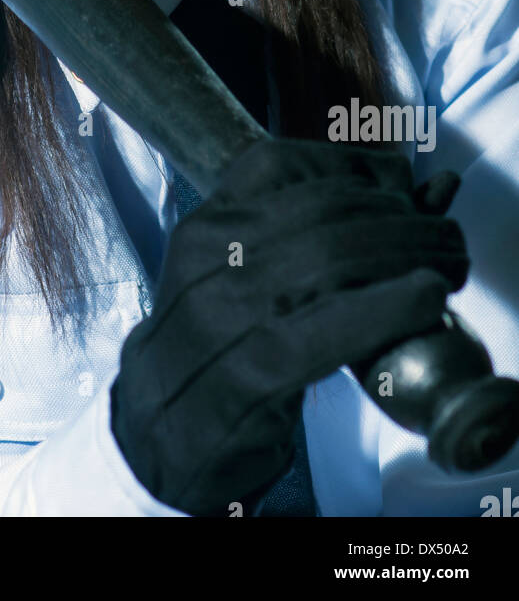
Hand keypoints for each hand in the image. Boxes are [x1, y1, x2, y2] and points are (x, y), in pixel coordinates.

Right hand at [109, 137, 468, 516]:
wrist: (156, 436)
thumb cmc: (213, 353)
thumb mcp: (229, 276)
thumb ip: (294, 235)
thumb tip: (400, 188)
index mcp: (202, 228)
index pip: (279, 164)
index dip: (348, 166)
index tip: (395, 186)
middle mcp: (206, 261)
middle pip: (320, 210)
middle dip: (396, 215)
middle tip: (439, 235)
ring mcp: (223, 317)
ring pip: (332, 257)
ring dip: (407, 253)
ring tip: (444, 265)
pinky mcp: (250, 376)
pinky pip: (333, 326)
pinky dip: (391, 305)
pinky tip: (424, 299)